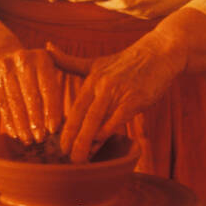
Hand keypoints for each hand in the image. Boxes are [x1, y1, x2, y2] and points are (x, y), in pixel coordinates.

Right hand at [0, 46, 63, 144]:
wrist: (1, 58)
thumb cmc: (34, 72)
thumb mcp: (48, 70)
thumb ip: (57, 88)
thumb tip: (66, 121)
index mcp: (42, 58)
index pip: (48, 88)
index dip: (51, 110)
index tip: (54, 130)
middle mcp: (23, 60)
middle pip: (31, 96)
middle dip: (36, 120)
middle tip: (41, 139)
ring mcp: (6, 69)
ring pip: (15, 102)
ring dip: (22, 124)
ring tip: (28, 140)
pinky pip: (3, 104)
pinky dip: (9, 121)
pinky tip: (15, 135)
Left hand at [46, 36, 184, 161]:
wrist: (159, 53)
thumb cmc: (127, 61)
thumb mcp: (96, 63)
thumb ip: (70, 62)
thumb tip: (47, 47)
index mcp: (92, 79)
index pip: (75, 108)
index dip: (66, 129)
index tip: (60, 147)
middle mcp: (102, 85)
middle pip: (82, 116)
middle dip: (73, 139)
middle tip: (67, 157)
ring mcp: (118, 91)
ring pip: (97, 120)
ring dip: (88, 141)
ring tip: (81, 158)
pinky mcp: (135, 98)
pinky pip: (117, 119)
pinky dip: (108, 132)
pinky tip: (101, 143)